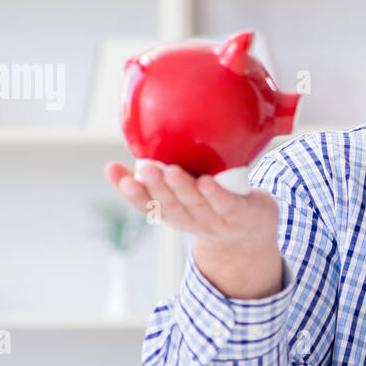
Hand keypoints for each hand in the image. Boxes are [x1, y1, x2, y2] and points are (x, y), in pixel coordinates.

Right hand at [103, 161, 277, 250]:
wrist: (252, 231)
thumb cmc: (212, 202)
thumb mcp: (185, 190)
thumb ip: (164, 170)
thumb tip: (136, 134)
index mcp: (173, 213)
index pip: (146, 204)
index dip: (130, 190)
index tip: (113, 170)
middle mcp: (191, 220)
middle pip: (170, 206)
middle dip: (156, 187)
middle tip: (145, 168)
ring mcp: (216, 220)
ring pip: (196, 205)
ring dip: (182, 189)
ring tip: (170, 171)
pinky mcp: (241, 214)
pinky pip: (227, 205)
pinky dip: (215, 195)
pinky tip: (206, 182)